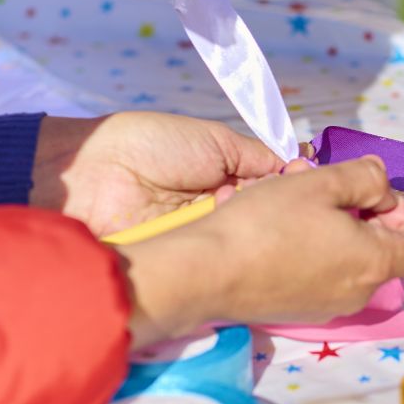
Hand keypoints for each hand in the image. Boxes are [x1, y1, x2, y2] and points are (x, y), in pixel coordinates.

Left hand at [29, 113, 283, 236]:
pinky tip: (237, 236)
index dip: (291, 186)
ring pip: (247, 237)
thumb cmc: (156, 145)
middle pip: (265, 215)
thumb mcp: (216, 141)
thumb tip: (299, 167)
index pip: (271, 189)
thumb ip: (257, 157)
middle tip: (282, 198)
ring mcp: (205, 237)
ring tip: (249, 211)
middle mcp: (221, 209)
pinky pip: (221, 260)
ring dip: (252, 224)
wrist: (97, 174)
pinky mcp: (190, 261)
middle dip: (276, 206)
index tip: (306, 180)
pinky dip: (230, 248)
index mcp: (228, 178)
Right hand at [121, 156, 403, 346]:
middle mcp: (359, 293)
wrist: (205, 273)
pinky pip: (321, 273)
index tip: (375, 194)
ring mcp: (328, 306)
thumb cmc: (268, 223)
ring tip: (292, 194)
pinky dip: (311, 246)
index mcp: (376, 263)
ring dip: (331, 222)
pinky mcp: (298, 310)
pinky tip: (276, 223)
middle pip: (384, 249)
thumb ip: (364, 176)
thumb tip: (381, 181)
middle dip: (360, 209)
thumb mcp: (321, 182)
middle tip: (324, 182)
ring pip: (348, 257)